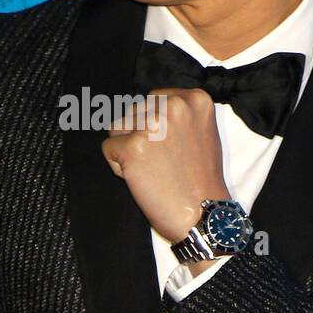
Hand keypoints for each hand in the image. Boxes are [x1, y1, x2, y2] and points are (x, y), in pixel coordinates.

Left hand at [101, 88, 230, 242]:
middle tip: (162, 162)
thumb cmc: (201, 178)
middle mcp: (174, 105)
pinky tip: (142, 179)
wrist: (204, 213)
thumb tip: (146, 109)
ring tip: (153, 169)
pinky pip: (108, 149)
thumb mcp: (201, 132)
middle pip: (134, 111)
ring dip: (127, 149)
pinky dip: (118, 167)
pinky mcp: (133, 146)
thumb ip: (178, 116)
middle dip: (139, 135)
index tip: (169, 146)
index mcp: (194, 99)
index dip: (154, 124)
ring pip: (117, 128)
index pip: (152, 99)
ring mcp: (153, 125)